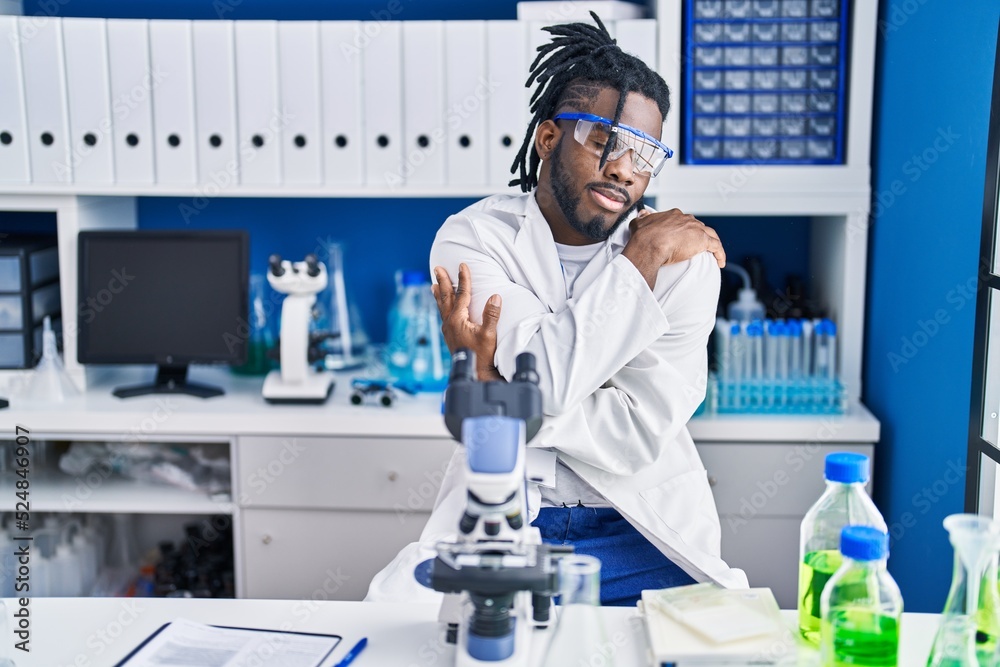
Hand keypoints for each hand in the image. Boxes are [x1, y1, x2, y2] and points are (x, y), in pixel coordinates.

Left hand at [432, 263, 503, 381]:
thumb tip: (496, 296)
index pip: (461, 294)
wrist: (474, 373)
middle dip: (443, 281)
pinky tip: (443, 307)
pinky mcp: (449, 335)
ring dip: (439, 293)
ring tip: (434, 284)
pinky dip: (442, 306)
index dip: (463, 278)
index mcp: (458, 319)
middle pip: (446, 297)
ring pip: (442, 306)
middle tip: (437, 268)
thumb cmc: (482, 356)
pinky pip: (443, 315)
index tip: (462, 265)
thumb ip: (492, 315)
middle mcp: (449, 323)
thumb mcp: (489, 335)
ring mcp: (448, 329)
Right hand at [622, 208, 725, 288]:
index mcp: (674, 215)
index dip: (685, 229)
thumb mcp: (639, 223)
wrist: (649, 245)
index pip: (684, 220)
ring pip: (710, 234)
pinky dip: (720, 254)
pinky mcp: (702, 241)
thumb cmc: (643, 237)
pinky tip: (720, 262)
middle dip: (699, 235)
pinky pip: (716, 246)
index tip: (684, 237)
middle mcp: (687, 219)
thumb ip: (642, 218)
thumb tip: (642, 215)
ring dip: (713, 243)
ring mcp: (696, 229)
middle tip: (697, 246)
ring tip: (713, 252)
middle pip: (698, 227)